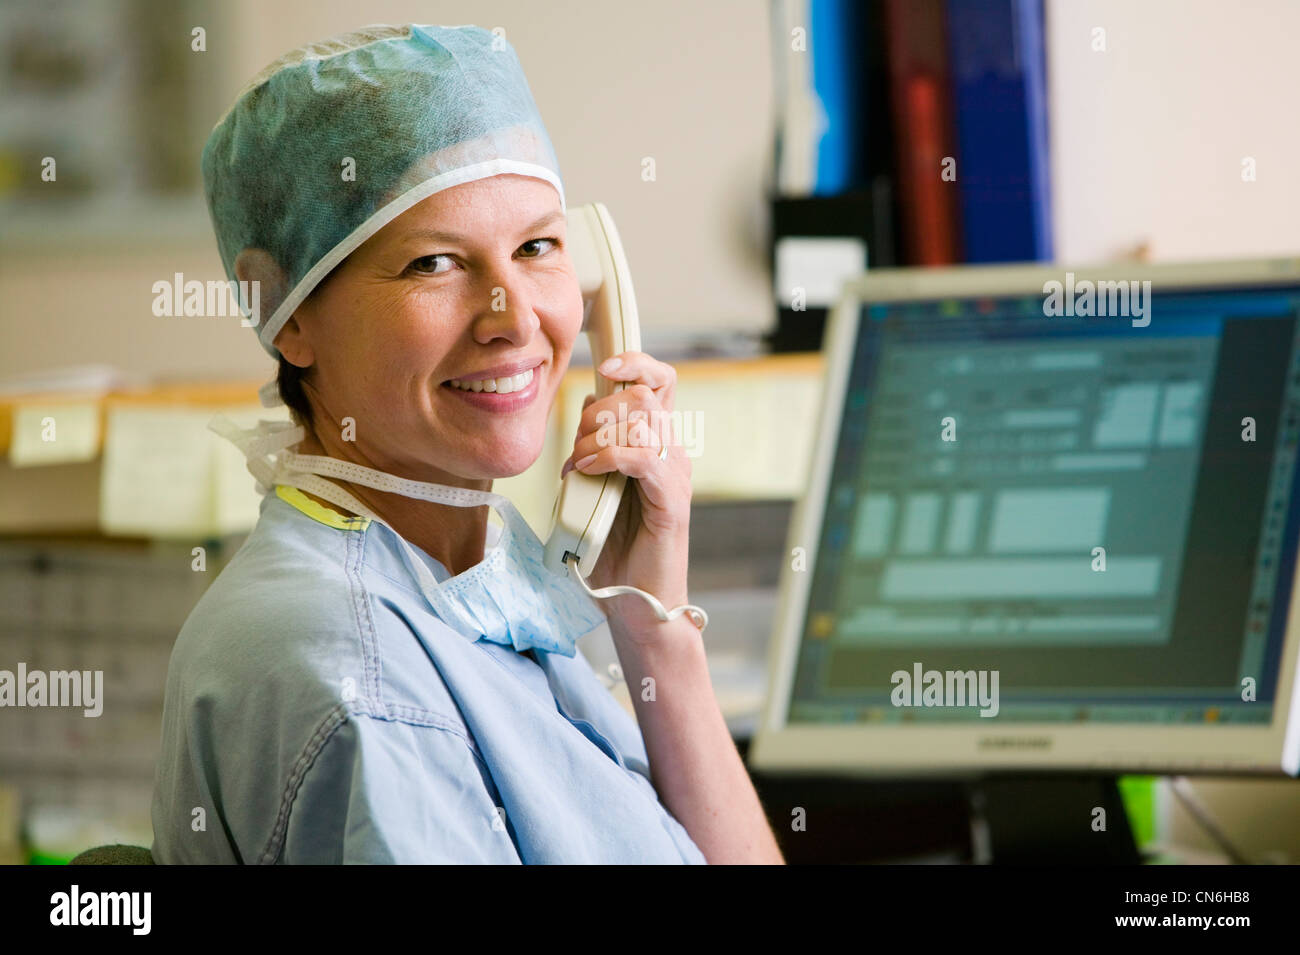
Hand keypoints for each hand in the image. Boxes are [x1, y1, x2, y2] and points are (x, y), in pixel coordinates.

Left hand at [559, 351, 691, 633]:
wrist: (637, 601)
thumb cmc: (615, 548)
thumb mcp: (596, 484)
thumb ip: (596, 443)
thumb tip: (589, 401)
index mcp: (656, 443)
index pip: (659, 381)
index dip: (636, 361)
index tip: (606, 364)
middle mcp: (671, 453)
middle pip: (643, 394)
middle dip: (599, 410)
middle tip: (577, 447)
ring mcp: (674, 475)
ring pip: (643, 420)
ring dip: (598, 436)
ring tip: (579, 465)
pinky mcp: (671, 502)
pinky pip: (643, 459)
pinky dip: (608, 457)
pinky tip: (586, 472)